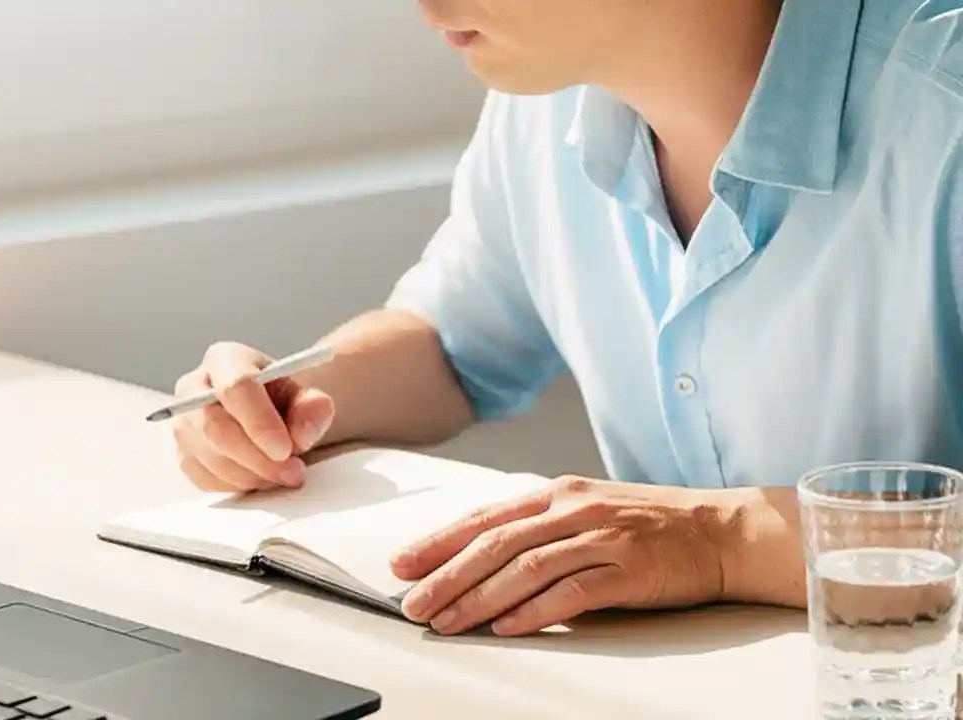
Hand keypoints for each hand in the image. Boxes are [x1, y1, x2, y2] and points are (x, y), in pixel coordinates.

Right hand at [171, 342, 334, 492]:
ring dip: (253, 475)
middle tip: (293, 471)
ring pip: (211, 458)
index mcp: (225, 360)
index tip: (285, 450)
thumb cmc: (281, 402)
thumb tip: (303, 432)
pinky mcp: (183, 454)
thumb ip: (312, 409)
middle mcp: (193, 388)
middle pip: (217, 427)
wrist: (267, 416)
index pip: (236, 387)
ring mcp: (183, 423)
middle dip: (259, 458)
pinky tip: (260, 476)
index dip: (259, 422)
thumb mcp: (305, 397)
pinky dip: (238, 485)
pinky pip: (206, 478)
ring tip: (283, 474)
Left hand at [390, 476, 732, 635]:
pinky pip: (571, 592)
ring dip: (479, 598)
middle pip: (495, 544)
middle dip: (446, 575)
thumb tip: (481, 556)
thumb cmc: (649, 524)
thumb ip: (539, 527)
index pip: (485, 518)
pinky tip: (506, 627)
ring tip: (447, 622)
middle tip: (412, 604)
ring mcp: (601, 537)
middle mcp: (573, 509)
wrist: (722, 530)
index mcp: (557, 492)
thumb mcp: (587, 510)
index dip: (439, 542)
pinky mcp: (627, 568)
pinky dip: (534, 610)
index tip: (403, 564)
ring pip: (525, 568)